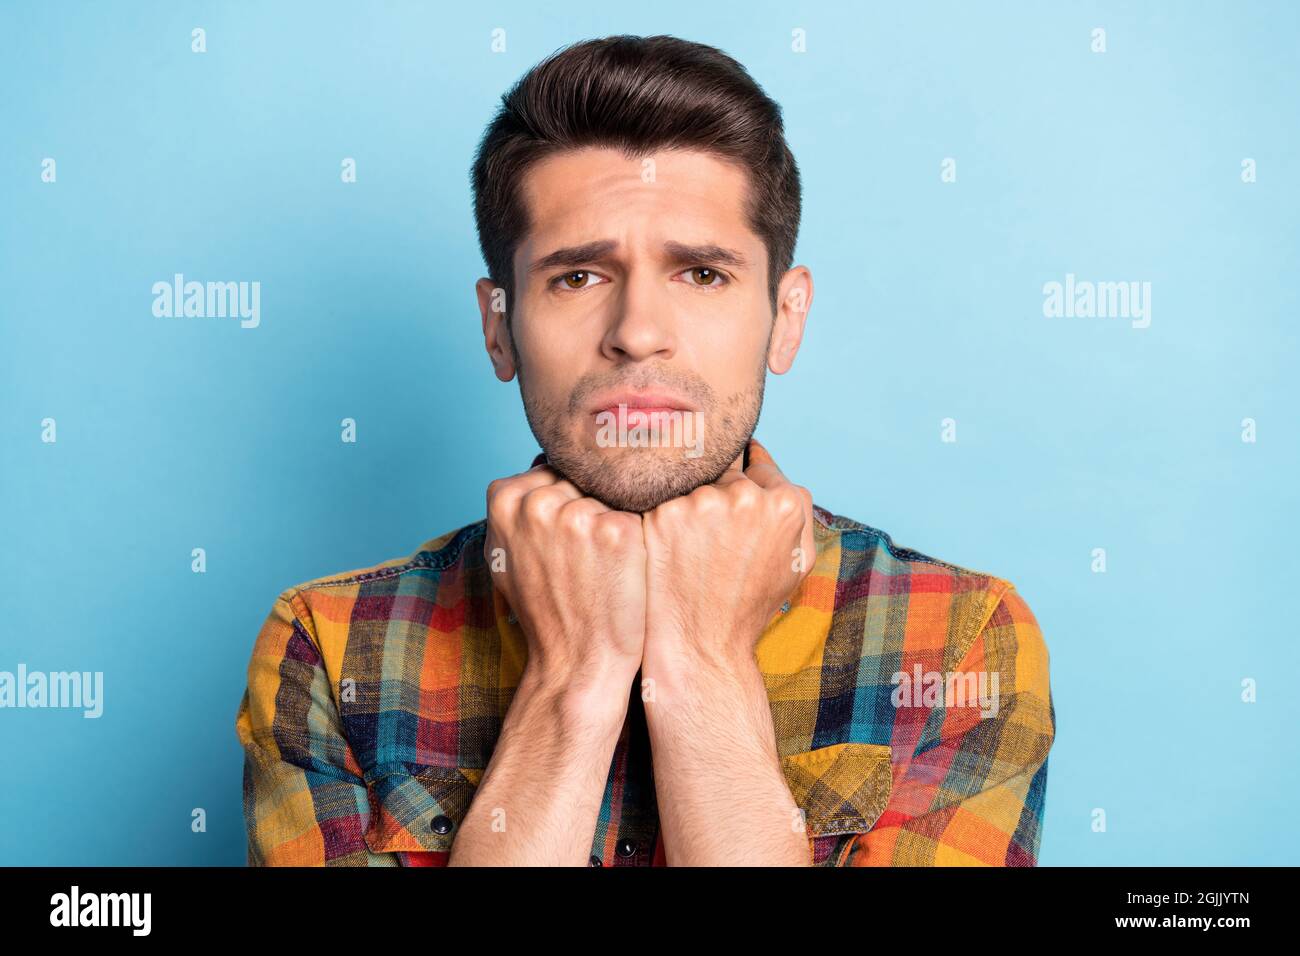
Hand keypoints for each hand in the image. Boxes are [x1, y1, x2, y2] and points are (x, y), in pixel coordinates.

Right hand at [484, 464, 646, 703]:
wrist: (578, 661)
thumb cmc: (546, 608)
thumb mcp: (509, 554)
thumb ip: (517, 505)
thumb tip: (540, 460)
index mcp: (504, 498)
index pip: (553, 470)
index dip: (566, 503)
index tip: (567, 541)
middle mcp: (538, 501)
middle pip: (583, 479)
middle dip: (591, 508)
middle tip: (588, 558)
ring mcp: (579, 515)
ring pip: (612, 495)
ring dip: (615, 523)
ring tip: (604, 567)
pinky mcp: (620, 532)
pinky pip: (639, 514)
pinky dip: (639, 540)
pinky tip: (627, 569)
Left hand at [641, 438, 814, 677]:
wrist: (704, 645)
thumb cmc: (751, 604)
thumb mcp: (797, 560)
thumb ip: (798, 506)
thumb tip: (765, 457)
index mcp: (785, 503)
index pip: (760, 467)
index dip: (745, 491)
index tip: (734, 515)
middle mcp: (745, 496)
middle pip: (726, 473)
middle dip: (719, 498)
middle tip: (712, 542)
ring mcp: (702, 503)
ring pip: (693, 486)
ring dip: (690, 509)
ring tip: (693, 552)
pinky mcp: (664, 515)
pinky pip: (663, 501)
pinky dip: (665, 522)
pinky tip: (671, 552)